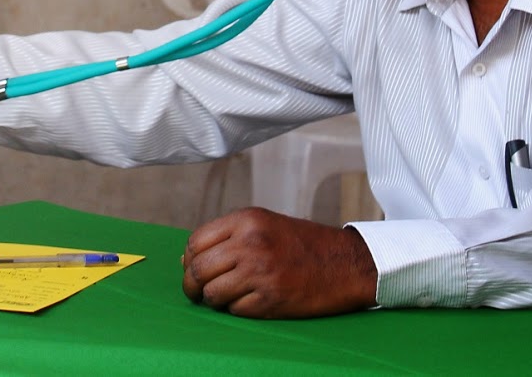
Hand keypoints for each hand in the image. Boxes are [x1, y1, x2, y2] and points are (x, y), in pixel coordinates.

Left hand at [180, 207, 377, 317]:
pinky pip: (235, 310)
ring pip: (212, 293)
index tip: (193, 270)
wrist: (346, 263)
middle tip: (196, 293)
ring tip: (225, 298)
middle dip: (192, 285)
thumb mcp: (265, 225)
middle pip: (199, 269)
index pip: (196, 242)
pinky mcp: (271, 299)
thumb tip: (185, 259)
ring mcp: (260, 272)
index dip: (189, 260)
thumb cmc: (303, 244)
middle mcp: (250, 243)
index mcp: (246, 220)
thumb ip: (228, 236)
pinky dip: (237, 309)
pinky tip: (249, 301)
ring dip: (213, 300)